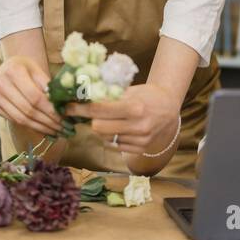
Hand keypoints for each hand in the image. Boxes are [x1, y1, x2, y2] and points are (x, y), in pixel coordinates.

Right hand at [0, 54, 62, 136]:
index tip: (64, 118)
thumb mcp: (39, 72)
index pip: (35, 96)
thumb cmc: (27, 68)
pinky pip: (13, 120)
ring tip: (55, 131)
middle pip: (27, 110)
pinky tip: (42, 128)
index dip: (50, 110)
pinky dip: (29, 126)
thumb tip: (66, 108)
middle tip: (62, 128)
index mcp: (13, 70)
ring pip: (20, 118)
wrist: (8, 66)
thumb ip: (50, 88)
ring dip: (39, 127)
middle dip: (47, 122)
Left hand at [65, 82, 179, 156]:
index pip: (99, 110)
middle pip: (98, 127)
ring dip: (101, 128)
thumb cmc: (148, 95)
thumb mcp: (132, 90)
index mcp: (135, 107)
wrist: (170, 109)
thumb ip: (110, 96)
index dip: (80, 108)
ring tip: (108, 119)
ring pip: (105, 138)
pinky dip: (113, 136)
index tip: (68, 107)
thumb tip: (83, 97)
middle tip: (87, 113)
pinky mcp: (141, 148)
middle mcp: (138, 126)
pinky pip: (115, 145)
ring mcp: (140, 140)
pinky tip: (120, 128)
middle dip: (90, 119)